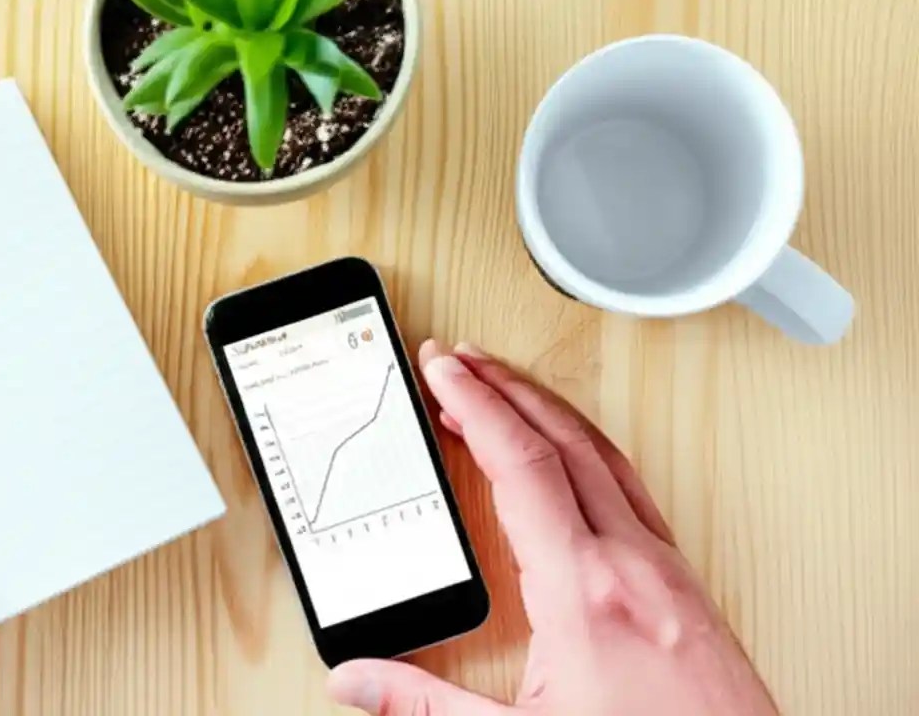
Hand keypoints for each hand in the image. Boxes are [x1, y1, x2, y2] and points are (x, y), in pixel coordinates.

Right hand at [327, 341, 776, 715]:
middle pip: (561, 439)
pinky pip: (628, 484)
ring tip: (501, 390)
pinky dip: (584, 447)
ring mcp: (664, 567)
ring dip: (544, 410)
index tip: (444, 368)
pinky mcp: (683, 582)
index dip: (475, 404)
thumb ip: (424, 705)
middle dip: (503, 386)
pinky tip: (567, 455)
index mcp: (584, 589)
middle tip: (460, 359)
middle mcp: (631, 562)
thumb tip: (357, 680)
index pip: (520, 463)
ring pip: (601, 454)